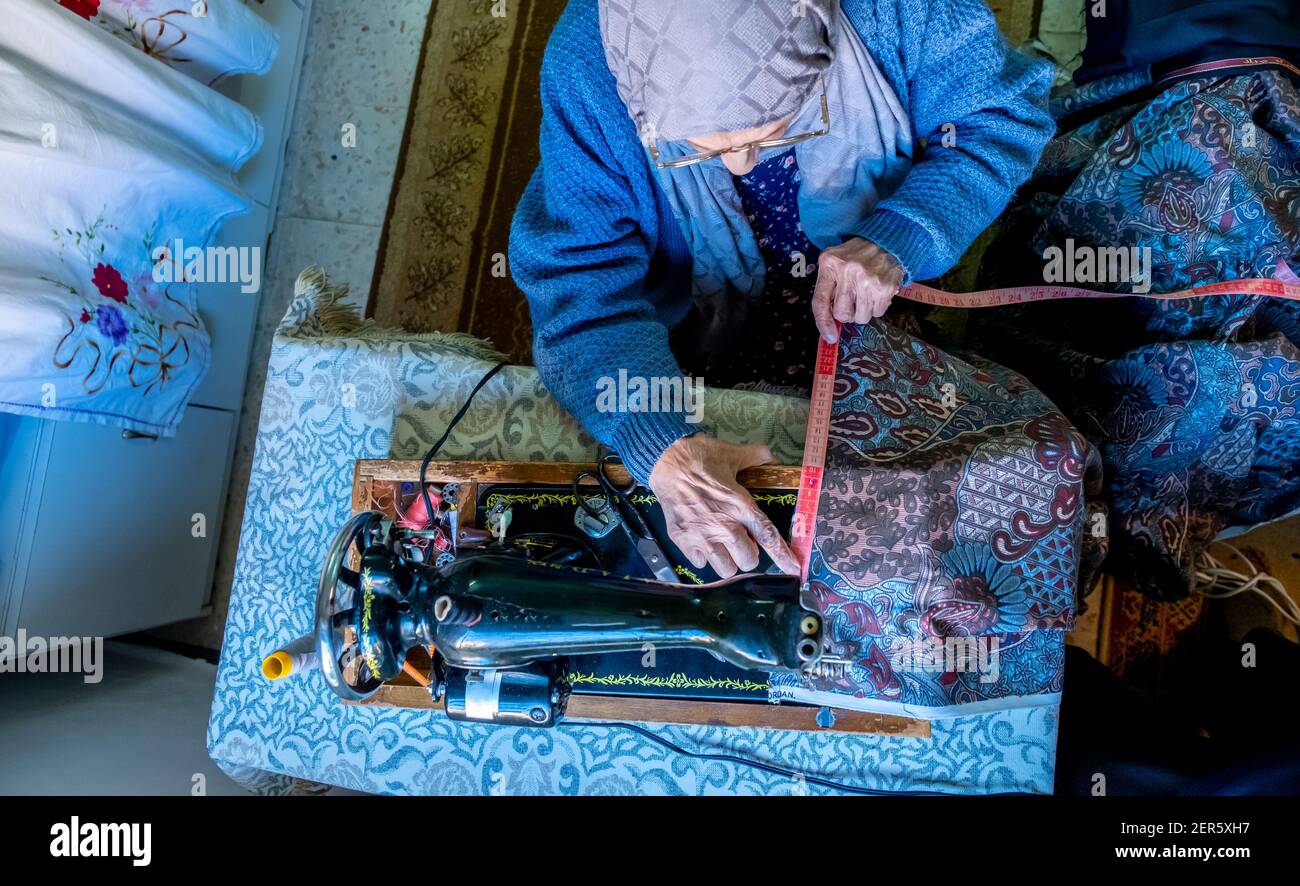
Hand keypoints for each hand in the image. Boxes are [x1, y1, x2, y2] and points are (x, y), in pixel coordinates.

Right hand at [648, 435, 799, 578]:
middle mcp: (724, 526)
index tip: (794, 570)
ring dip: (728, 560)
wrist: (665, 462)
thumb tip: (774, 460)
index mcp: (740, 506)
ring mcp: (702, 537)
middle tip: (741, 540)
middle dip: (748, 553)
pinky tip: (703, 541)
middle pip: (748, 561)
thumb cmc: (700, 456)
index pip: (768, 537)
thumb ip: (758, 457)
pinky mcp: (684, 541)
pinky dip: (704, 557)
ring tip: (723, 545)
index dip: (783, 556)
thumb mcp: (733, 453)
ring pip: (726, 569)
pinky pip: (701, 564)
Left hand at [812, 237, 904, 342]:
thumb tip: (829, 324)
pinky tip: (877, 291)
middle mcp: (847, 272)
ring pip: (861, 317)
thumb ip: (828, 287)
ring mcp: (867, 280)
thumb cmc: (857, 255)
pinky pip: (878, 313)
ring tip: (866, 293)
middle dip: (847, 313)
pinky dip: (877, 306)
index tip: (829, 336)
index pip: (820, 301)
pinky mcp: (884, 288)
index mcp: (830, 264)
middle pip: (842, 314)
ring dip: (864, 310)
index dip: (823, 323)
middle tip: (853, 300)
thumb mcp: (835, 261)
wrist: (887, 241)